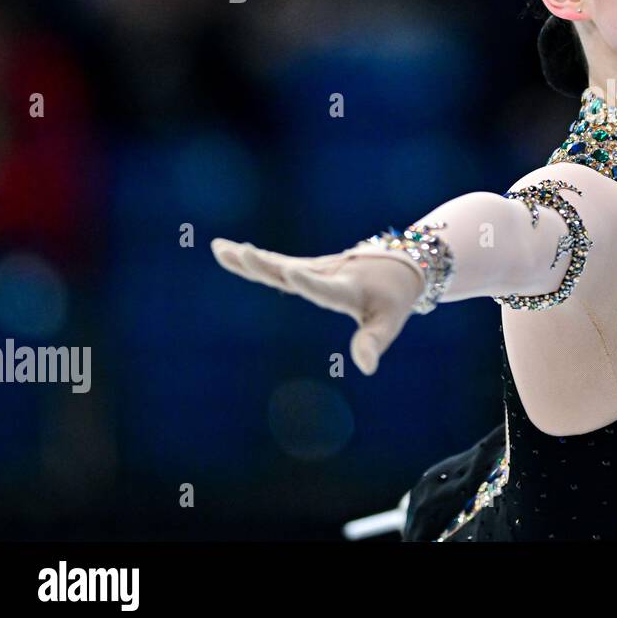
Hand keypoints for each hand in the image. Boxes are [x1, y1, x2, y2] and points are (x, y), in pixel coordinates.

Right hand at [211, 238, 424, 374]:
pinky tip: (229, 250)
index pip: (325, 288)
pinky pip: (277, 262)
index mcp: (346, 290)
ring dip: (249, 259)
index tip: (290, 271)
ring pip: (278, 264)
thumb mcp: (387, 323)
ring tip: (220, 249)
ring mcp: (315, 269)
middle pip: (292, 271)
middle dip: (266, 264)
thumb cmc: (391, 301)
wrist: (396, 267)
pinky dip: (255, 259)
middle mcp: (326, 275)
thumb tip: (366, 368)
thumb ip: (373, 342)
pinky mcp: (307, 267)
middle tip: (242, 253)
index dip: (309, 282)